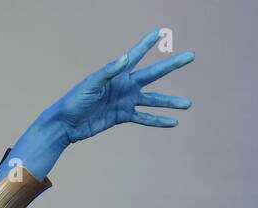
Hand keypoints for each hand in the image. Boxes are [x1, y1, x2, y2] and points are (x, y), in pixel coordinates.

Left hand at [45, 28, 194, 143]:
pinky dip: (157, 121)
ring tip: (187, 104)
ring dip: (169, 102)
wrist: (66, 124)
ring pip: (153, 100)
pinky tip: (172, 123)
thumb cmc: (74, 100)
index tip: (161, 32)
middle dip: (172, 65)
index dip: (147, 43)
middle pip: (154, 74)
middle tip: (190, 56)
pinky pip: (144, 118)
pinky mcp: (122, 116)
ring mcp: (125, 101)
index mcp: (117, 74)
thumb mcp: (90, 84)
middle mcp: (125, 86)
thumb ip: (108, 71)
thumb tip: (125, 58)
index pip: (136, 55)